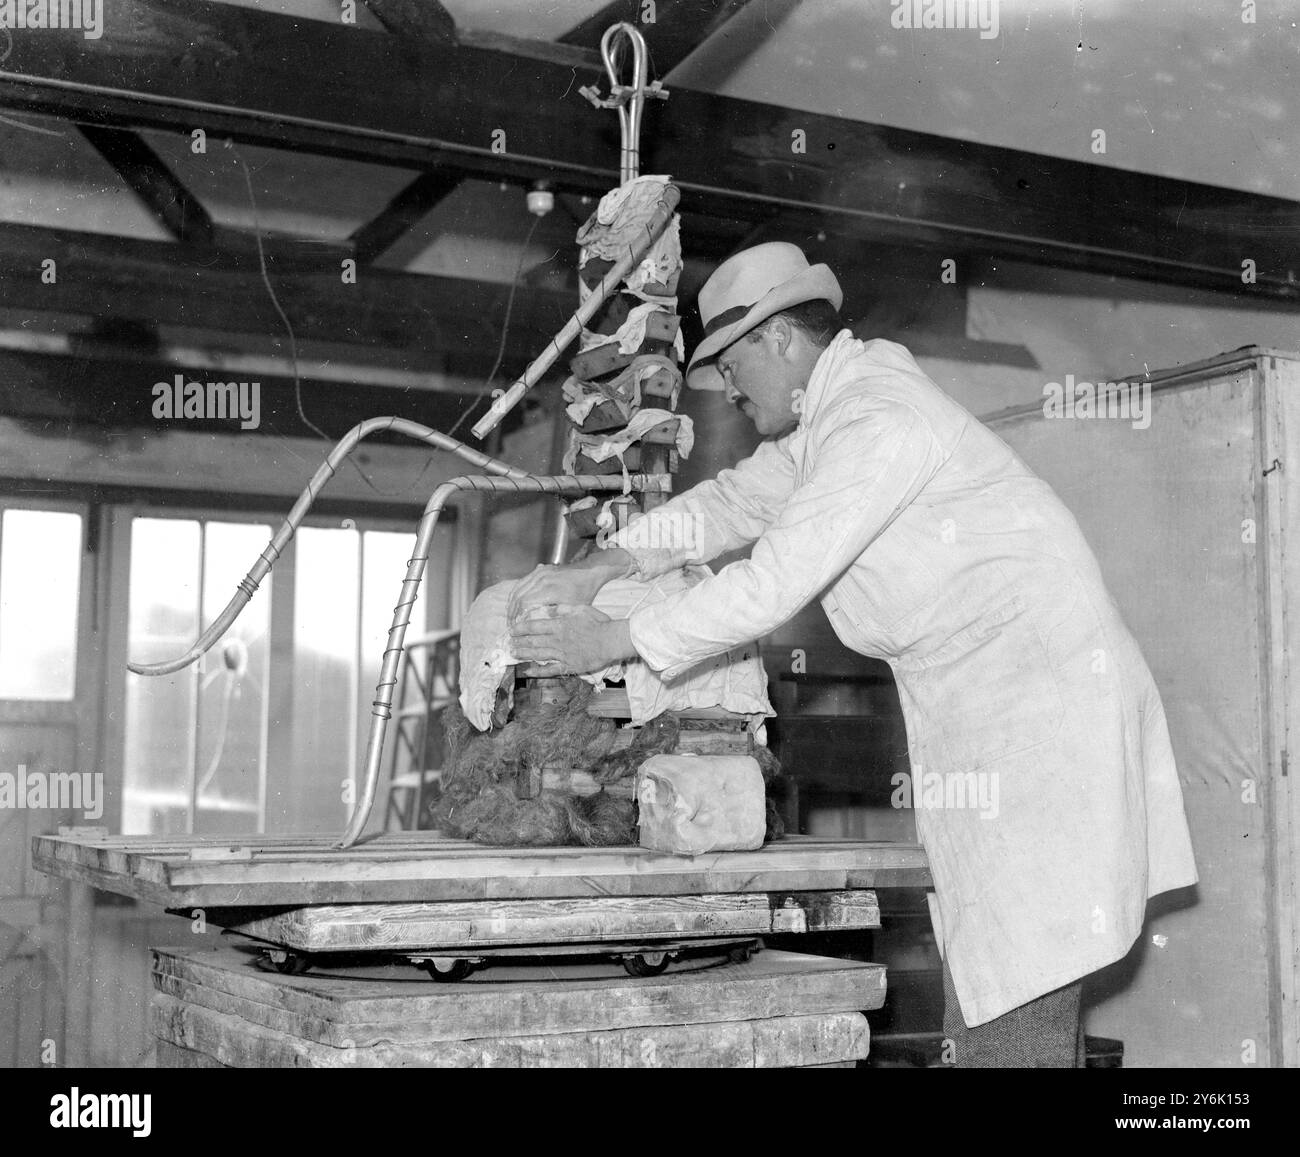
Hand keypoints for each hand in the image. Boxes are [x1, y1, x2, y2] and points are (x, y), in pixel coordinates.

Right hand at [507, 559, 623, 623]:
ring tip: (510, 617)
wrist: (589, 572)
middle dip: (511, 613)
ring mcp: (540, 573)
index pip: (525, 604)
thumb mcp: (574, 609)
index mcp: (551, 590)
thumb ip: (556, 617)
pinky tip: (513, 604)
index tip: (516, 628)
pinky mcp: (539, 570)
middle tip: (510, 626)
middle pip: (518, 598)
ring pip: (517, 590)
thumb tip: (536, 628)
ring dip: (511, 604)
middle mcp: (542, 580)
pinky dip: (515, 594)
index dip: (518, 618)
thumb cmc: (584, 593)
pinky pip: (521, 583)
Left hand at [508, 606, 634, 674]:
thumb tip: (548, 609)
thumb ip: (562, 609)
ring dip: (524, 655)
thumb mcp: (580, 608)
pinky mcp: (569, 666)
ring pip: (538, 655)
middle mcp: (557, 640)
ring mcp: (562, 654)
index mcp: (559, 625)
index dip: (521, 628)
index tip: (512, 630)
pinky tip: (528, 671)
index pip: (534, 626)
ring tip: (513, 654)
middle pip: (533, 641)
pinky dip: (538, 672)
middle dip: (519, 642)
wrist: (611, 641)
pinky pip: (550, 670)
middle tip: (508, 644)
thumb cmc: (598, 623)